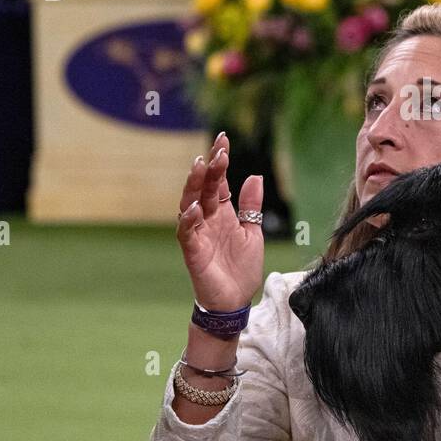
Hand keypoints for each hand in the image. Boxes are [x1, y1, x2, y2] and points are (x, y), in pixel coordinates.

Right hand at [176, 133, 264, 311]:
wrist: (235, 300)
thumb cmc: (241, 267)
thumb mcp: (252, 232)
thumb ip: (251, 206)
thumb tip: (254, 176)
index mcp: (222, 212)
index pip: (219, 181)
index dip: (220, 161)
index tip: (224, 139)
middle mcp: (207, 219)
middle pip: (204, 188)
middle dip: (209, 168)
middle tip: (216, 150)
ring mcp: (198, 233)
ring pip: (190, 204)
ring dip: (195, 186)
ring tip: (200, 168)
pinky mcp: (192, 251)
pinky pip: (187, 232)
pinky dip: (189, 219)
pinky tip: (195, 207)